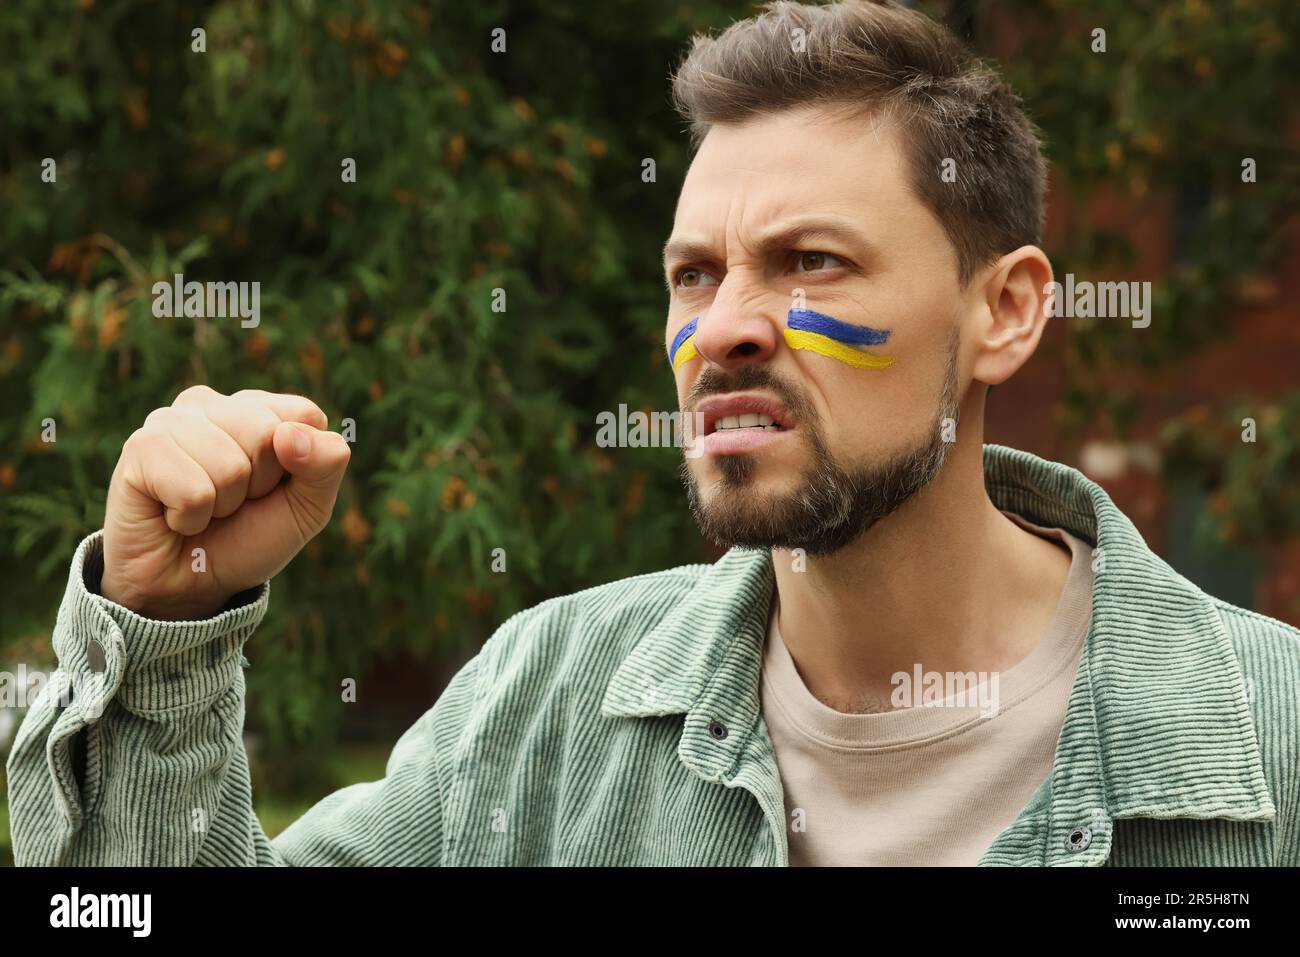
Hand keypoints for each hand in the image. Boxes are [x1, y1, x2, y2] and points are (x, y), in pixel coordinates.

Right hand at [100, 386, 351, 619]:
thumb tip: (291, 434)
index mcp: (257, 408)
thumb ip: (325, 466)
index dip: (299, 466)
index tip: (271, 488)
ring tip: (203, 509)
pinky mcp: (139, 448)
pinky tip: (174, 516)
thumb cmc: (248, 538)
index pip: (305, 414)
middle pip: (267, 432)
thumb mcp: (308, 508)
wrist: (190, 586)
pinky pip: (194, 491)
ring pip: (230, 465)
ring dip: (223, 505)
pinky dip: (192, 518)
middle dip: (258, 485)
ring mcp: (170, 421)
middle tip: (233, 503)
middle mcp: (211, 404)